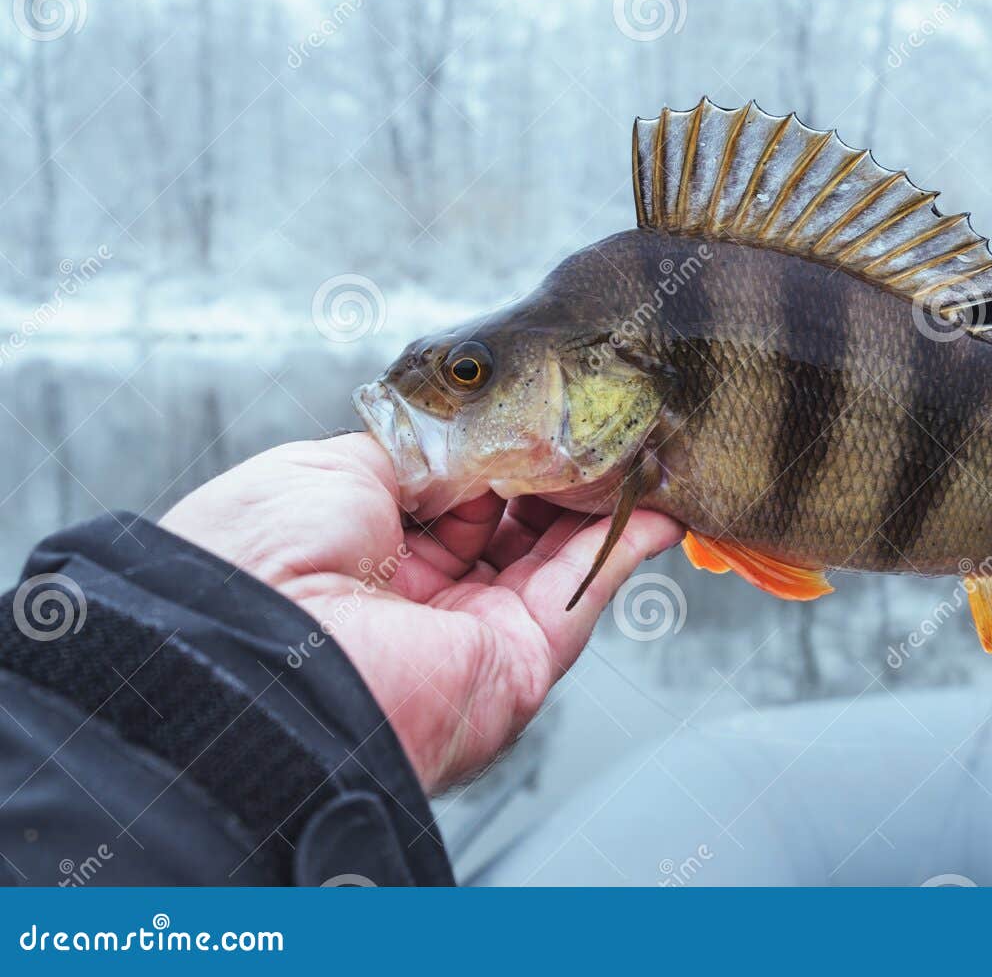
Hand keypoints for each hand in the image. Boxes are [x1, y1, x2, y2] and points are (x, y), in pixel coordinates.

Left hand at [159, 432, 683, 792]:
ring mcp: (474, 632)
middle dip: (556, 469)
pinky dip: (624, 549)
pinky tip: (655, 507)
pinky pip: (582, 595)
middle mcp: (422, 598)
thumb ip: (418, 450)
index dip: (500, 448)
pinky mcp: (519, 664)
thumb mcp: (329, 469)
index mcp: (367, 552)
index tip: (540, 407)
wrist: (258, 661)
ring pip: (557, 555)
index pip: (456, 493)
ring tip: (635, 444)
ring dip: (597, 500)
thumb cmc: (260, 561)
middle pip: (513, 523)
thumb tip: (480, 433)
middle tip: (597, 419)